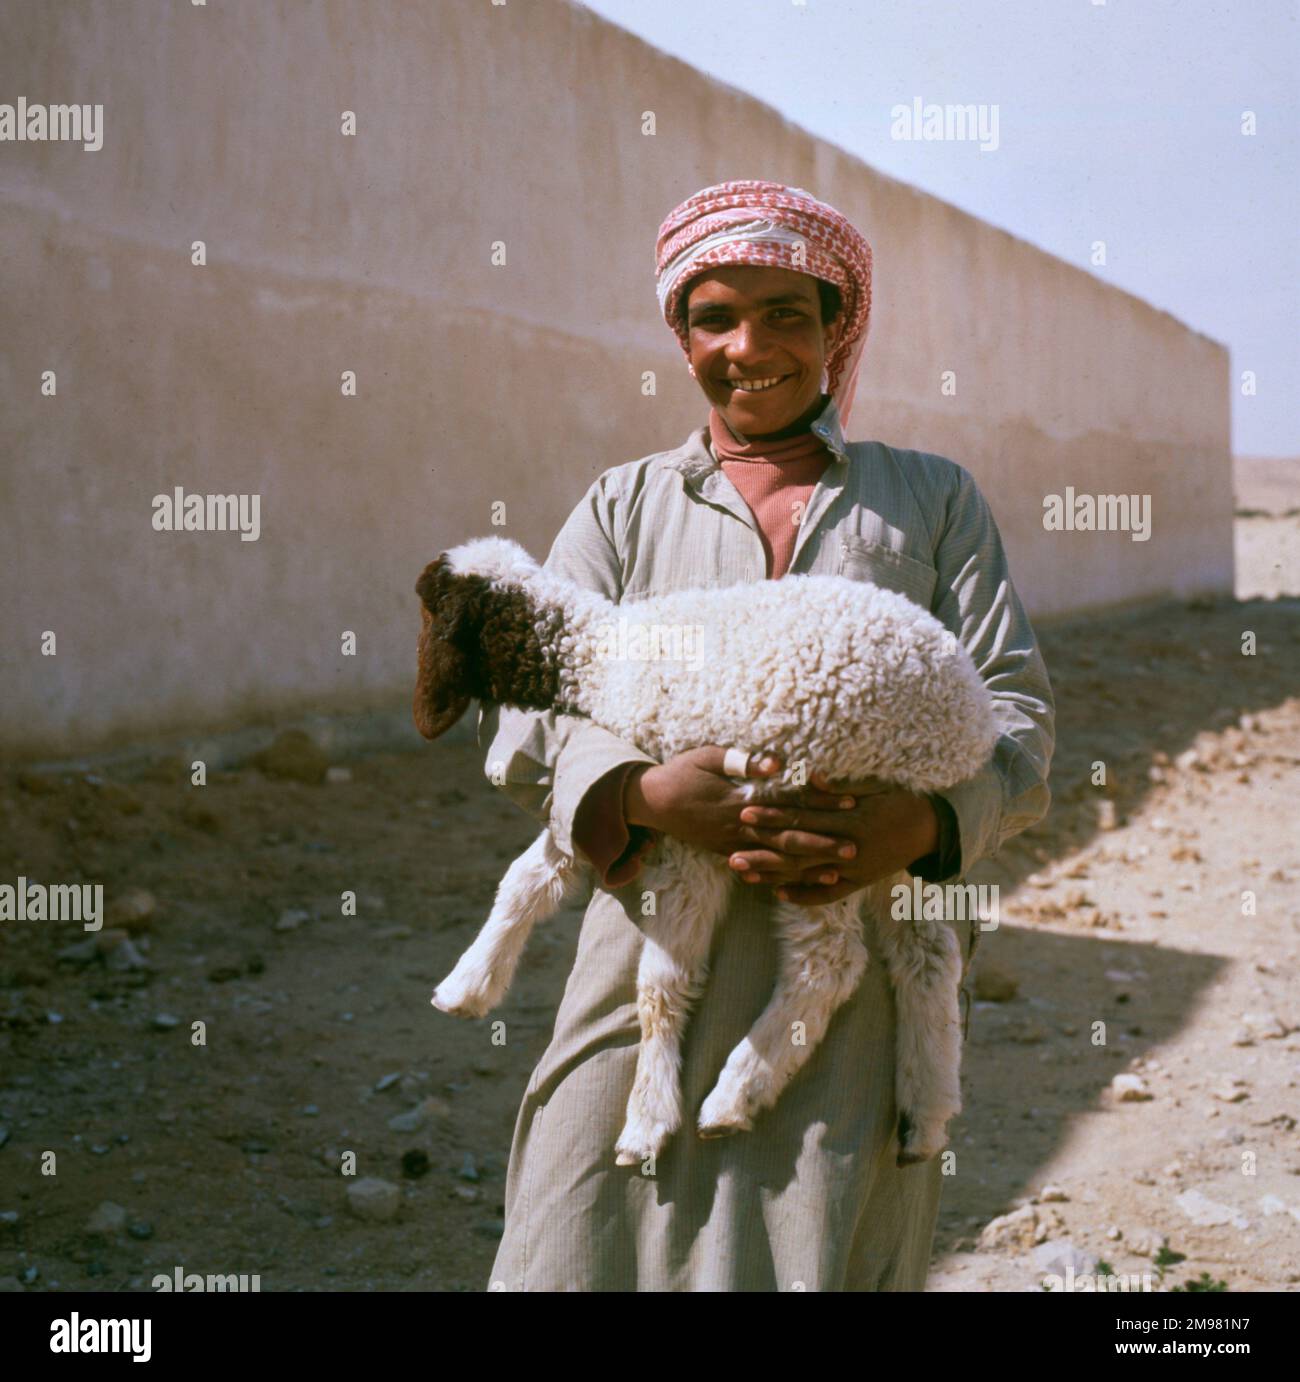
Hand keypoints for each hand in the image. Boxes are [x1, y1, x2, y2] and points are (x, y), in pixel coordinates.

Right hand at [623, 749, 853, 860]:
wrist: (651, 802)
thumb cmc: (681, 772)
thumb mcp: (707, 756)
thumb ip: (741, 760)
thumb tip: (775, 762)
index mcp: (740, 798)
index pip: (789, 800)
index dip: (820, 801)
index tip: (849, 802)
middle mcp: (739, 826)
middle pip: (789, 836)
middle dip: (822, 843)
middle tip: (854, 848)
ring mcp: (732, 844)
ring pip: (776, 858)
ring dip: (807, 866)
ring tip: (837, 872)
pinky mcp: (726, 853)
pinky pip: (758, 869)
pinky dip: (781, 876)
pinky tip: (800, 882)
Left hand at [732, 768, 939, 905]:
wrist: (932, 828)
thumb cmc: (900, 800)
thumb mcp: (874, 786)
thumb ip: (841, 786)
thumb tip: (811, 775)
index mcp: (850, 820)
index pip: (802, 818)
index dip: (773, 815)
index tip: (746, 812)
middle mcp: (849, 848)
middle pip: (798, 849)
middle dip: (764, 848)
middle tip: (733, 846)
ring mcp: (854, 869)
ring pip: (807, 874)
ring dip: (773, 874)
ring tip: (743, 873)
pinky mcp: (860, 882)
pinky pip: (828, 894)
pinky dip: (804, 895)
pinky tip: (778, 894)